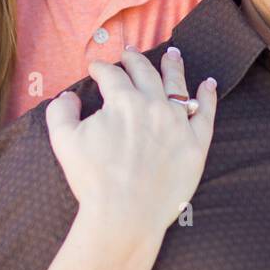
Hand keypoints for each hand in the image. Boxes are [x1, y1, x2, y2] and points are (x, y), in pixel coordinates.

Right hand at [45, 45, 217, 239]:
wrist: (125, 216)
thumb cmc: (93, 180)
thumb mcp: (64, 141)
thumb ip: (61, 111)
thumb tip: (68, 96)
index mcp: (123, 101)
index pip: (111, 75)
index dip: (101, 69)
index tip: (96, 68)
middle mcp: (154, 105)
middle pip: (145, 73)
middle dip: (135, 60)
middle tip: (130, 53)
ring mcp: (178, 124)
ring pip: (177, 86)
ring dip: (173, 67)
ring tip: (173, 54)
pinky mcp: (196, 145)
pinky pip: (205, 115)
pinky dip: (207, 97)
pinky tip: (208, 84)